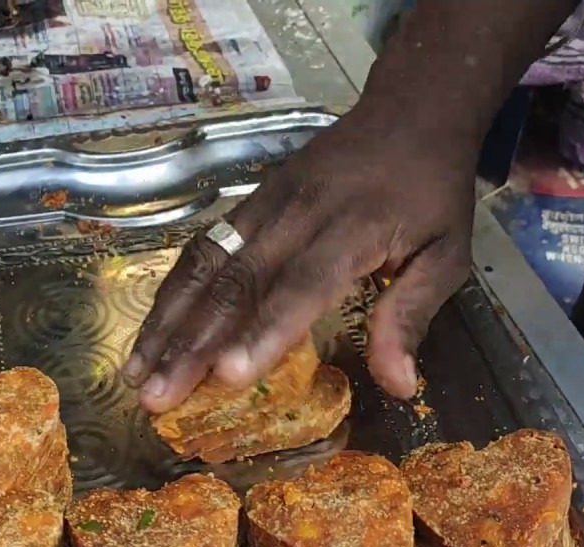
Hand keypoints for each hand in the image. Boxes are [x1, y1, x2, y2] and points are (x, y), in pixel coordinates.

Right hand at [122, 102, 476, 411]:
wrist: (407, 112)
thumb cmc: (430, 192)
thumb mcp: (447, 256)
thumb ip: (411, 316)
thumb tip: (399, 386)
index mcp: (354, 229)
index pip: (302, 285)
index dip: (265, 331)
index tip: (229, 375)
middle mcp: (298, 215)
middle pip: (236, 283)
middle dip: (192, 343)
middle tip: (158, 396)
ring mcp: (266, 205)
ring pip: (206, 266)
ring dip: (167, 321)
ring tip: (137, 373)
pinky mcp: (248, 202)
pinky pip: (202, 249)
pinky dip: (172, 292)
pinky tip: (151, 331)